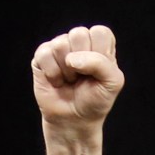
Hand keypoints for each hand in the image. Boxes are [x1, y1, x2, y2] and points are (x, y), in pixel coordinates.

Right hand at [32, 26, 122, 154]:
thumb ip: (102, 63)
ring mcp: (59, 47)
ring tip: (69, 81)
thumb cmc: (95, 102)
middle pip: (78, 34)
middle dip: (82, 63)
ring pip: (60, 44)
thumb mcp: (112, 83)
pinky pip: (45, 54)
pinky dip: (52, 73)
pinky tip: (56, 82)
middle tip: (81, 78)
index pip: (99, 32)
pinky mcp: (42, 56)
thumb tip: (71, 59)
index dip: (99, 55)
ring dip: (66, 71)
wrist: (74, 122)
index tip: (98, 74)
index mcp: (99, 42)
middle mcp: (79, 41)